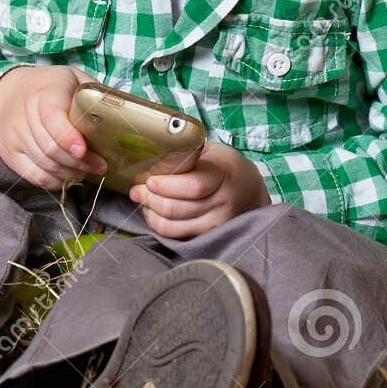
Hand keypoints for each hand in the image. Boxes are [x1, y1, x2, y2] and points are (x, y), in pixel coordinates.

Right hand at [0, 65, 108, 191]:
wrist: (9, 93)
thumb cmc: (52, 87)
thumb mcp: (74, 79)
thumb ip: (95, 95)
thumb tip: (125, 114)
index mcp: (45, 92)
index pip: (52, 118)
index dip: (68, 137)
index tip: (83, 150)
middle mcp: (24, 113)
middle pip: (51, 148)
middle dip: (79, 162)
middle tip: (100, 166)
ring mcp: (13, 136)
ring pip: (44, 164)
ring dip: (70, 173)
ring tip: (86, 171)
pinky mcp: (9, 153)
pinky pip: (33, 176)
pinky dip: (54, 181)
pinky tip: (68, 176)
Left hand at [128, 141, 269, 238]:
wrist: (249, 190)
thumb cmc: (223, 166)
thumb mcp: (212, 152)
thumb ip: (187, 154)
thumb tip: (150, 154)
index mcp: (223, 174)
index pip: (193, 186)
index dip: (167, 185)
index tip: (149, 180)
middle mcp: (223, 201)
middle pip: (178, 208)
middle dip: (151, 200)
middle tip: (137, 190)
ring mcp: (218, 222)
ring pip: (174, 226)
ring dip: (151, 214)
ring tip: (143, 201)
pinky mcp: (210, 236)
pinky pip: (177, 235)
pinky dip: (160, 225)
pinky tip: (154, 213)